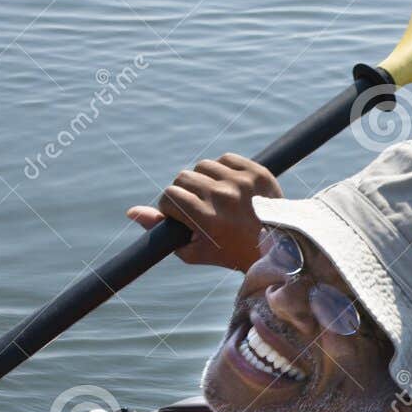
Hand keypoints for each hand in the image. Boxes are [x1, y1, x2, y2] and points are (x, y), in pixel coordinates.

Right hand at [126, 154, 282, 271]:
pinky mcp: (257, 172)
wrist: (278, 249)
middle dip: (185, 193)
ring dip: (204, 180)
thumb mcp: (195, 249)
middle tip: (198, 207)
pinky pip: (226, 158)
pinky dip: (223, 170)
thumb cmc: (231, 253)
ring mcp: (242, 183)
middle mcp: (224, 197)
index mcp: (208, 219)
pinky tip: (230, 187)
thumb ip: (161, 231)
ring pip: (203, 166)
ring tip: (215, 198)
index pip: (170, 196)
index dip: (170, 206)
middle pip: (184, 178)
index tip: (180, 216)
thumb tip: (132, 212)